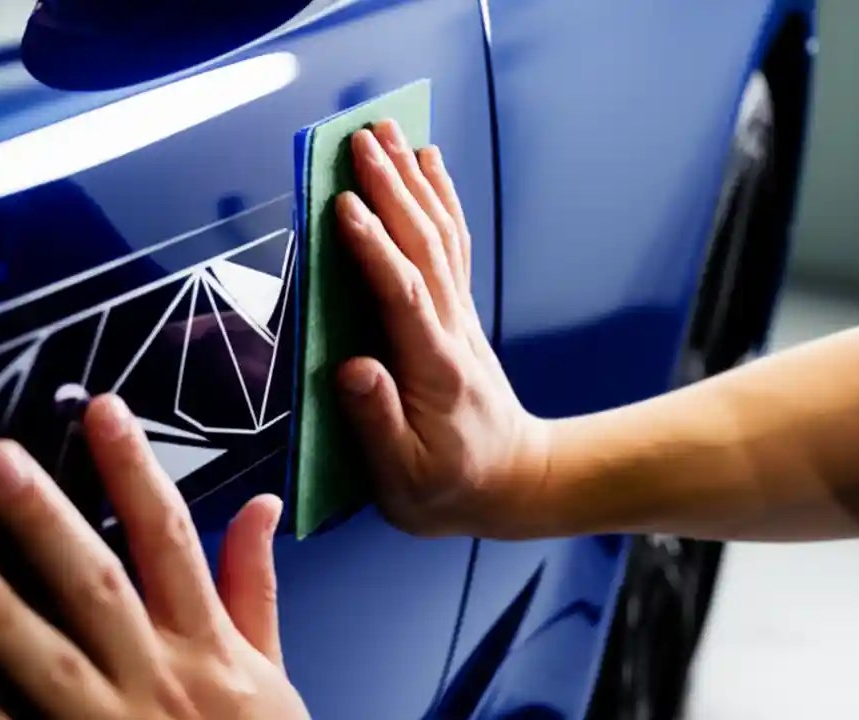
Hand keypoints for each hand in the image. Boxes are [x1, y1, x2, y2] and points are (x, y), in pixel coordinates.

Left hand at [0, 395, 309, 718]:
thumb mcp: (273, 670)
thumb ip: (256, 586)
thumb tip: (262, 507)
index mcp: (208, 643)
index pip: (169, 538)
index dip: (136, 471)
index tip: (103, 412)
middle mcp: (161, 677)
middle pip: (98, 585)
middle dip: (48, 520)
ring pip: (52, 663)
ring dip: (0, 611)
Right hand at [334, 120, 546, 536]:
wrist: (515, 483)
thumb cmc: (448, 489)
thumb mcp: (402, 480)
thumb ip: (375, 424)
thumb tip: (349, 368)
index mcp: (431, 372)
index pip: (401, 296)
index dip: (372, 250)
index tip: (342, 206)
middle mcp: (450, 332)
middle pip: (423, 247)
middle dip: (392, 189)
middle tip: (362, 138)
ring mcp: (458, 317)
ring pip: (438, 235)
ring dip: (412, 180)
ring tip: (387, 132)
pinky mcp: (457, 312)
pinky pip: (450, 244)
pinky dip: (439, 198)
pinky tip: (427, 164)